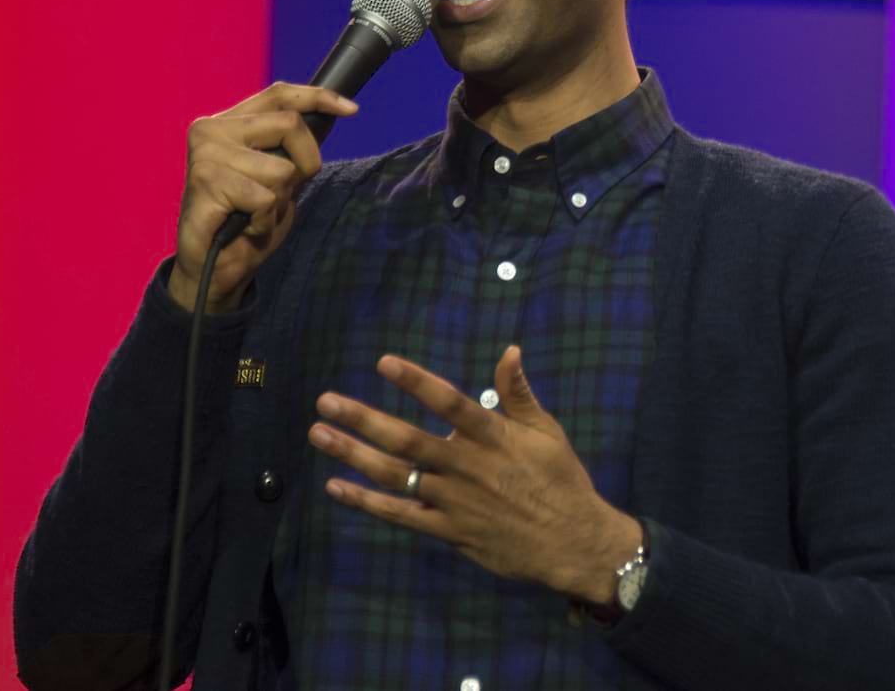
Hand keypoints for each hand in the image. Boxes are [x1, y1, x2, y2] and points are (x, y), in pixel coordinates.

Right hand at [168, 82, 357, 314]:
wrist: (213, 269)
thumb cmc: (247, 222)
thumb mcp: (279, 179)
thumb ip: (291, 151)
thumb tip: (327, 118)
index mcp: (228, 123)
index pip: (279, 95)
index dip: (319, 97)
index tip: (351, 110)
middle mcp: (212, 130)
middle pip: (290, 124)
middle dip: (305, 164)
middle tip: (281, 195)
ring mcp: (206, 153)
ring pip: (282, 169)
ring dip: (278, 202)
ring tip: (253, 215)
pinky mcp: (206, 181)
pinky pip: (265, 198)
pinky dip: (264, 220)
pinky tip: (244, 227)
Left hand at [309, 346, 642, 603]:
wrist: (575, 543)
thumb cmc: (561, 481)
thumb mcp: (546, 431)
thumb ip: (518, 392)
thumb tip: (509, 350)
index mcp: (493, 437)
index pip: (449, 401)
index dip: (416, 381)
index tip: (383, 362)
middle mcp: (467, 467)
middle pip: (407, 440)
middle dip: (363, 419)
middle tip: (326, 400)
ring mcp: (455, 501)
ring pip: (396, 476)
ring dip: (354, 455)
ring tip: (319, 434)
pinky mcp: (449, 530)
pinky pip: (401, 515)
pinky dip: (367, 502)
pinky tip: (336, 486)